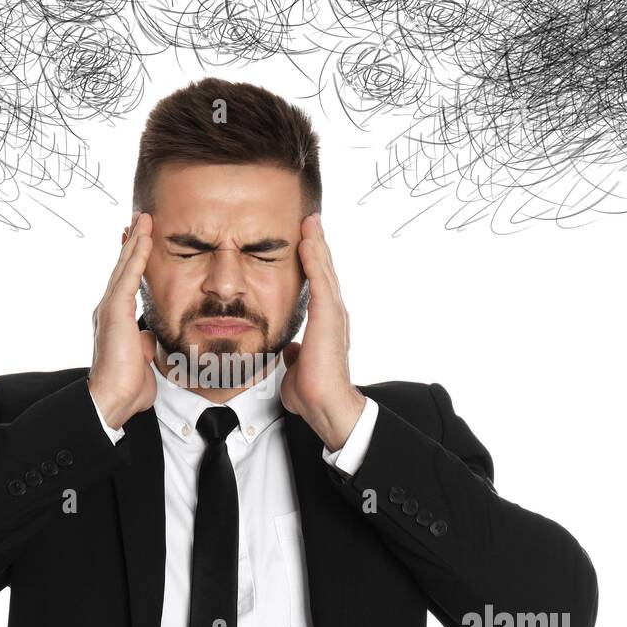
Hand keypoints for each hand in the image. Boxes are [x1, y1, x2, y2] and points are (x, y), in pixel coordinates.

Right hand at [88, 212, 157, 429]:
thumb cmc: (127, 388)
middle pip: (122, 268)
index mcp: (114, 321)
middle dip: (132, 242)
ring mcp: (109, 308)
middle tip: (139, 219)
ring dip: (135, 241)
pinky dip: (136, 256)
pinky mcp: (114, 310)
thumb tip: (147, 338)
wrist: (111, 399)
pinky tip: (144, 238)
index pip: (125, 283)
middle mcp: (108, 310)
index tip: (138, 241)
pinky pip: (128, 276)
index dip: (132, 261)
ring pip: (124, 266)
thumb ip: (143, 345)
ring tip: (144, 218)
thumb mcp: (141, 361)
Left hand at [280, 213, 366, 450]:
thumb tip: (292, 352)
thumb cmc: (313, 392)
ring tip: (310, 222)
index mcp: (327, 325)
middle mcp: (334, 315)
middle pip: (325, 272)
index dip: (314, 264)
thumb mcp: (297, 368)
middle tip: (311, 221)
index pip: (319, 287)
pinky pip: (320, 282)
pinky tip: (307, 242)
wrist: (325, 405)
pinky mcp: (329, 318)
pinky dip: (314, 260)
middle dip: (318, 246)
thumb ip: (296, 355)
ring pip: (325, 271)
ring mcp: (334, 315)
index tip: (307, 243)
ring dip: (317, 245)